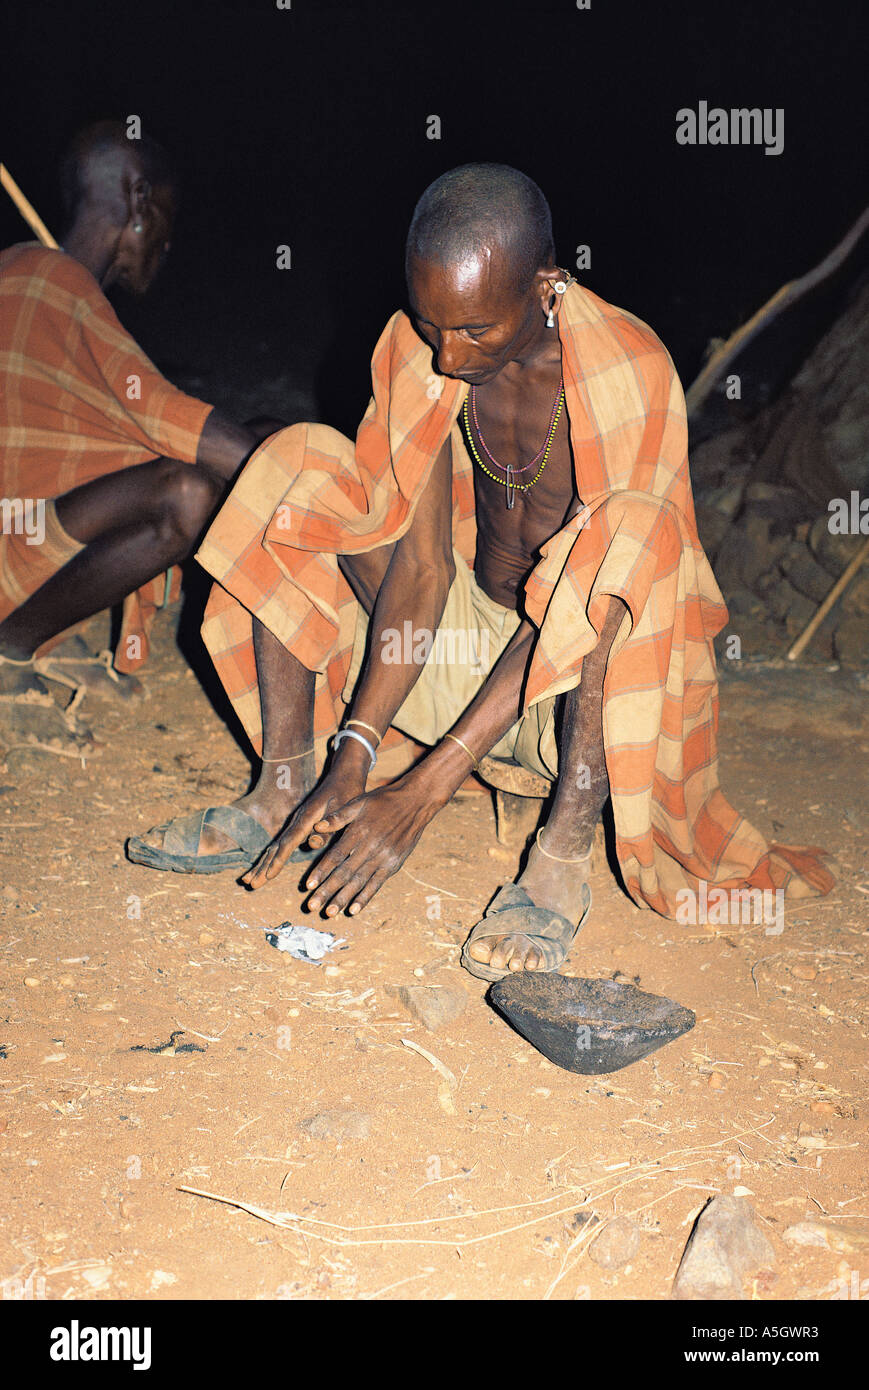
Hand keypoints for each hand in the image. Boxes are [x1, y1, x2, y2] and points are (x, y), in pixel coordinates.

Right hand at [242, 759, 366, 888]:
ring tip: (248, 881)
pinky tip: (263, 869)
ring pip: (275, 847)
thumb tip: (313, 842)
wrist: (343, 774)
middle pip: (276, 847)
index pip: (289, 842)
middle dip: (263, 866)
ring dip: (262, 864)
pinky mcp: (298, 825)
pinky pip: (281, 845)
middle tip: (250, 884)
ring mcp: (296, 823)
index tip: (269, 875)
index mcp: (307, 817)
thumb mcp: (343, 808)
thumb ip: (330, 826)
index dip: (279, 860)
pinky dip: (270, 858)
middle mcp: (297, 821)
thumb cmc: (346, 792)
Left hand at [304, 772, 441, 917]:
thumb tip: (317, 826)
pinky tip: (353, 909)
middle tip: (312, 906)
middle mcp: (370, 847)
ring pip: (359, 882)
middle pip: (344, 873)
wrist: (416, 802)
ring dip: (343, 898)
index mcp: (359, 831)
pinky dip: (365, 897)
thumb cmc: (383, 801)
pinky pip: (377, 884)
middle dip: (327, 891)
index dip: (321, 871)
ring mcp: (383, 858)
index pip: (336, 856)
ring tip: (330, 912)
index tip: (308, 885)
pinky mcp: (394, 864)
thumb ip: (338, 817)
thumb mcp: (359, 803)